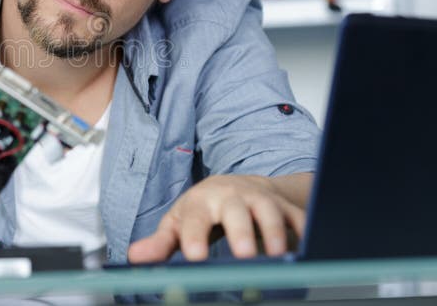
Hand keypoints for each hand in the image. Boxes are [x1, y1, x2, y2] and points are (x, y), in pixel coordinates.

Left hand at [128, 174, 306, 262]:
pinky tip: (308, 247)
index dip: (194, 237)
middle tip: (244, 256)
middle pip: (235, 210)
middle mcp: (231, 198)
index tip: (195, 257)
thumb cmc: (204, 210)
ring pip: (269, 212)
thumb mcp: (179, 223)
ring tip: (276, 256)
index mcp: (201, 203)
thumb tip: (135, 256)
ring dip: (274, 233)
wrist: (237, 186)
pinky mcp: (285, 207)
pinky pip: (299, 218)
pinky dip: (304, 231)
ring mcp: (260, 200)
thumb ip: (161, 242)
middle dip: (240, 232)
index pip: (194, 220)